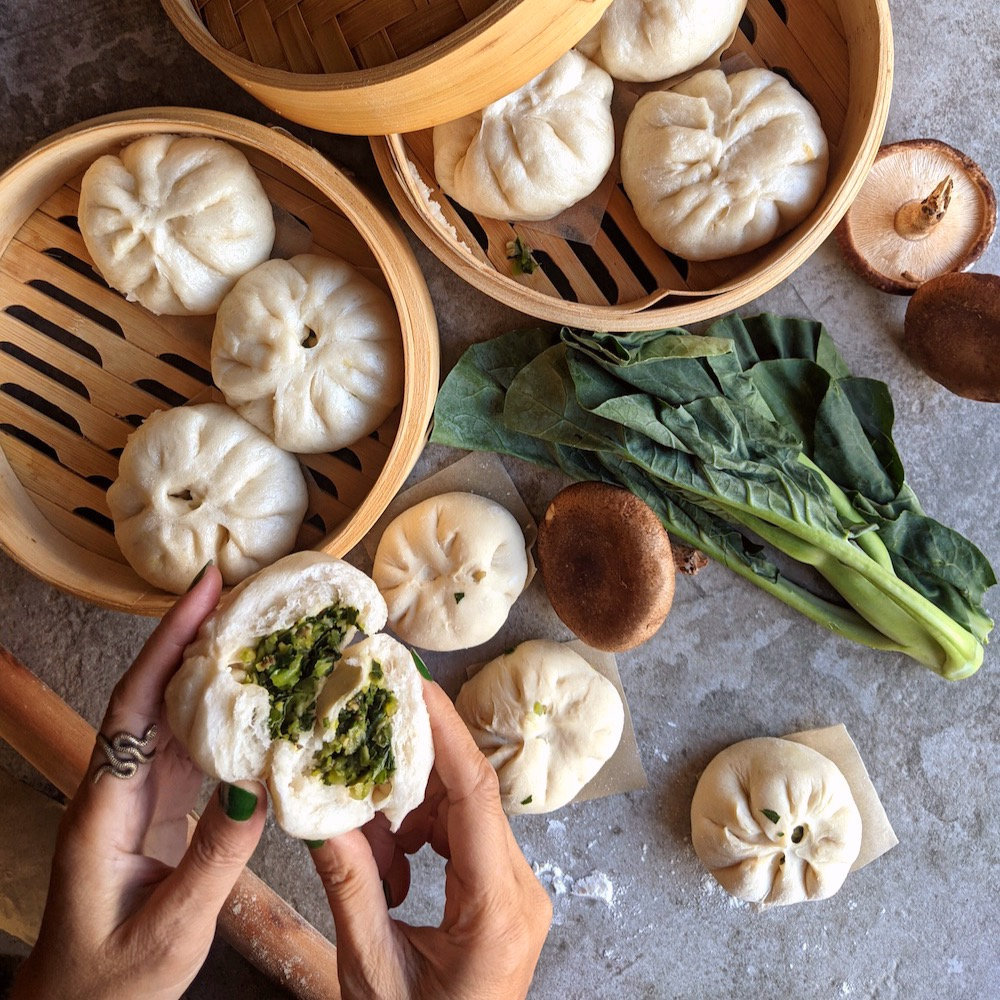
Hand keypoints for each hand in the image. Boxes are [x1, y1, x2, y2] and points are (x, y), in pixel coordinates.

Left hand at [12, 567, 267, 999]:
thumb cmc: (108, 986)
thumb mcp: (170, 930)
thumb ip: (216, 858)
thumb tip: (263, 781)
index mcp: (104, 808)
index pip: (135, 703)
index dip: (169, 642)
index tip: (205, 590)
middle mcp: (116, 788)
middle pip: (155, 692)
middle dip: (198, 635)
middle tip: (251, 593)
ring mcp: (137, 797)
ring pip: (176, 715)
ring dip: (216, 670)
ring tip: (264, 633)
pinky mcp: (158, 810)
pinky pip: (193, 749)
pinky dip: (227, 718)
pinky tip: (260, 703)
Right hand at [309, 681, 552, 999]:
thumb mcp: (371, 971)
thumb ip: (347, 884)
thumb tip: (314, 810)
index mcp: (498, 909)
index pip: (476, 796)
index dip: (444, 731)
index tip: (413, 684)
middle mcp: (520, 890)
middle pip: (469, 796)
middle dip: (412, 764)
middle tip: (366, 724)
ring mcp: (515, 891)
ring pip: (461, 814)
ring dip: (408, 811)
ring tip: (365, 836)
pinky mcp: (500, 894)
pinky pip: (460, 839)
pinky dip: (417, 836)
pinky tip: (386, 861)